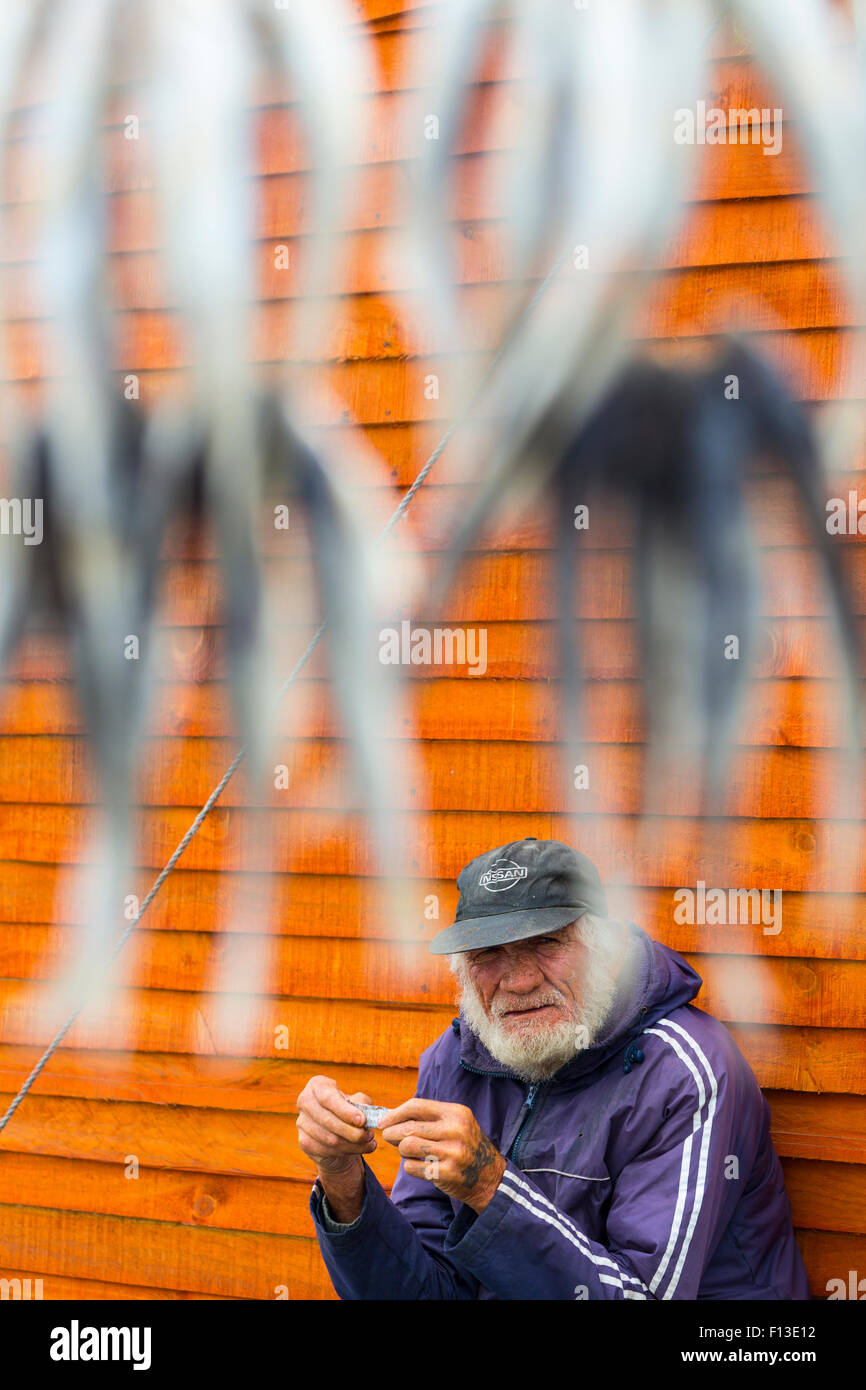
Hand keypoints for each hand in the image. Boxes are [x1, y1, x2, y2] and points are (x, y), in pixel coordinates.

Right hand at [296, 1075, 376, 1175]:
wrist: (336, 1130)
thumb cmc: (348, 1110)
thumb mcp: (357, 1101)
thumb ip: (362, 1104)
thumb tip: (365, 1115)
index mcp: (317, 1085)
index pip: (328, 1098)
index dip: (345, 1111)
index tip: (362, 1120)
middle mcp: (305, 1101)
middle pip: (328, 1120)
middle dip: (352, 1131)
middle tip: (369, 1135)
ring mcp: (302, 1122)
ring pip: (329, 1138)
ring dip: (352, 1144)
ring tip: (368, 1141)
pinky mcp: (303, 1141)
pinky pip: (326, 1150)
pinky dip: (346, 1152)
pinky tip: (358, 1148)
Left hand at [382, 1099, 506, 1212]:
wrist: (490, 1177)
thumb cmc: (466, 1147)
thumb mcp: (456, 1124)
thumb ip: (430, 1118)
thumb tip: (393, 1117)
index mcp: (456, 1113)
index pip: (416, 1106)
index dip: (396, 1113)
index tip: (384, 1121)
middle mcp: (455, 1130)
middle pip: (408, 1127)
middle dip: (392, 1133)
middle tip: (389, 1138)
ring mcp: (452, 1152)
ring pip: (407, 1146)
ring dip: (401, 1150)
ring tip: (407, 1152)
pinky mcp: (446, 1173)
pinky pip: (411, 1167)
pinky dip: (409, 1166)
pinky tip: (417, 1165)